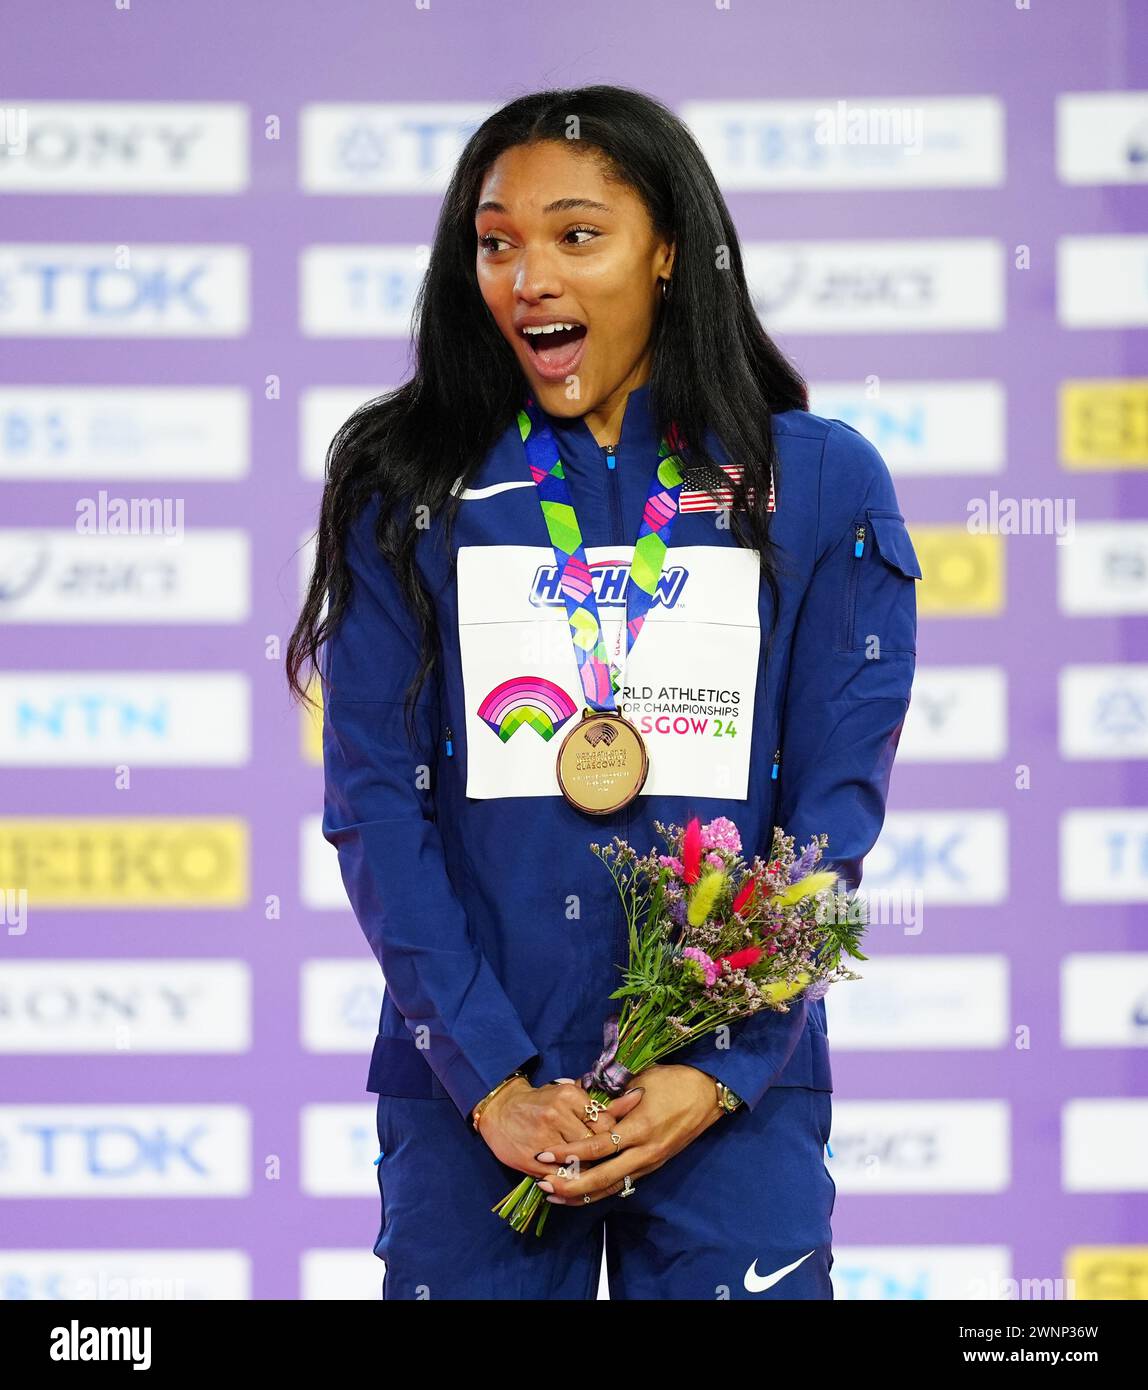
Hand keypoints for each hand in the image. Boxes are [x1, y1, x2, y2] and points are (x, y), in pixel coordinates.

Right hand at [476, 1076, 644, 1178]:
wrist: (501, 1109)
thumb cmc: (541, 1101)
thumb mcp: (570, 1094)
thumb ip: (602, 1101)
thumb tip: (638, 1097)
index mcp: (569, 1096)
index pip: (606, 1122)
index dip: (616, 1136)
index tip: (618, 1141)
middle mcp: (557, 1115)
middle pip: (595, 1145)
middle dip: (606, 1156)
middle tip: (613, 1161)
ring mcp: (544, 1138)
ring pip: (580, 1164)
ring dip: (591, 1171)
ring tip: (598, 1172)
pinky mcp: (532, 1159)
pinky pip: (561, 1177)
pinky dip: (572, 1182)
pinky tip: (578, 1181)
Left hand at [533, 1064, 722, 1205]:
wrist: (708, 1093)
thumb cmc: (673, 1080)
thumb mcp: (640, 1082)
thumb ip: (612, 1100)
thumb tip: (583, 1102)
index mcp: (639, 1127)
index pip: (597, 1147)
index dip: (568, 1153)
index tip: (543, 1154)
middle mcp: (645, 1151)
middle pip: (602, 1177)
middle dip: (570, 1183)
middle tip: (543, 1186)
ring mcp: (651, 1161)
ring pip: (613, 1187)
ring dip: (583, 1194)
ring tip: (555, 1196)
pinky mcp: (655, 1165)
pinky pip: (624, 1183)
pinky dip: (601, 1190)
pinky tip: (583, 1193)